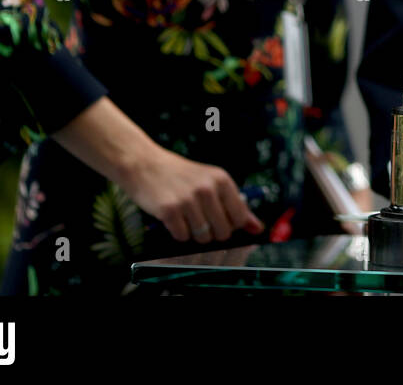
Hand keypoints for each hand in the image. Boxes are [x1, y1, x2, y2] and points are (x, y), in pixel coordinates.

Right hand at [118, 145, 264, 243]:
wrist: (144, 164)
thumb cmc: (181, 176)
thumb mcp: (211, 182)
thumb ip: (235, 206)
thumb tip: (258, 229)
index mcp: (222, 180)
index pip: (240, 218)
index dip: (230, 225)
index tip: (218, 220)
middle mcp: (208, 189)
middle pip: (223, 232)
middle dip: (212, 233)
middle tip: (199, 219)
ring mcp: (188, 199)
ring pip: (203, 237)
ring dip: (194, 233)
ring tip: (185, 216)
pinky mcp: (170, 210)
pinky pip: (183, 237)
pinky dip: (178, 233)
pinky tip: (172, 218)